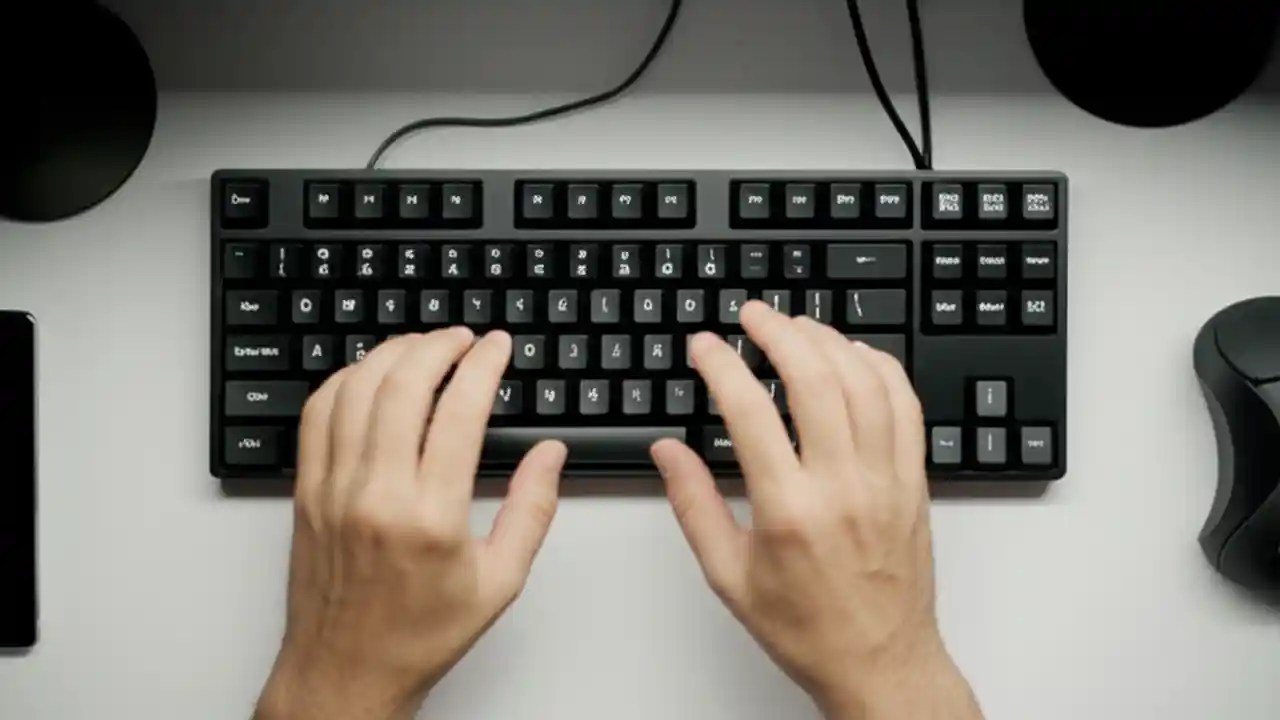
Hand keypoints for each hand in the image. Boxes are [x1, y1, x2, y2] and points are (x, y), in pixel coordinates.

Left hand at [255, 329, 566, 719]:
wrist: (346, 672)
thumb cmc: (420, 634)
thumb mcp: (500, 581)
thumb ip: (532, 510)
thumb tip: (550, 454)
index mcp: (430, 518)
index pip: (458, 412)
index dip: (483, 365)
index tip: (498, 347)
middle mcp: (376, 495)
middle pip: (402, 386)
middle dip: (439, 346)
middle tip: (464, 338)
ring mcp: (334, 490)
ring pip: (356, 391)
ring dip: (392, 355)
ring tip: (423, 347)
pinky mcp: (307, 492)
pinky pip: (318, 415)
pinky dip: (345, 381)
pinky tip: (370, 376)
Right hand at [653, 302, 982, 719]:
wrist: (880, 662)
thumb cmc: (806, 628)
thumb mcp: (728, 575)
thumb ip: (693, 505)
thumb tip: (667, 451)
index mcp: (789, 510)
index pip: (750, 411)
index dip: (722, 365)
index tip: (705, 346)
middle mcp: (842, 486)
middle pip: (814, 378)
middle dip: (779, 331)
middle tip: (753, 315)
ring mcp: (885, 479)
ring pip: (864, 382)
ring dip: (829, 341)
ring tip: (798, 326)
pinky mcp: (914, 481)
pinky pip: (906, 405)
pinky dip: (880, 367)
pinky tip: (855, 355)